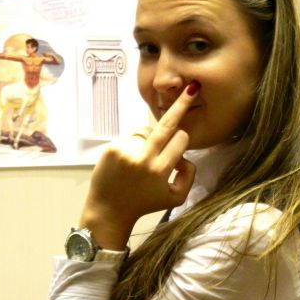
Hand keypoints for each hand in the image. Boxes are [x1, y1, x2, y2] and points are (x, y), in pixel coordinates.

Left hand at [80, 83, 198, 248]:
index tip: (181, 141)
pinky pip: (130, 138)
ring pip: (146, 132)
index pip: (180, 140)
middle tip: (191, 89)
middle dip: (181, 105)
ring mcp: (126, 151)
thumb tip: (186, 157)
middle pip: (166, 124)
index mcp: (160, 170)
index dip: (182, 140)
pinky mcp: (112, 148)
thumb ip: (189, 176)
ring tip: (140, 163)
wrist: (109, 210)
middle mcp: (143, 158)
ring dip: (149, 140)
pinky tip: (127, 163)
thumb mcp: (176, 199)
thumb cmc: (144, 204)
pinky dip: (133, 146)